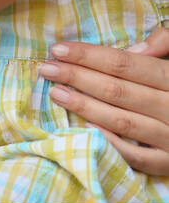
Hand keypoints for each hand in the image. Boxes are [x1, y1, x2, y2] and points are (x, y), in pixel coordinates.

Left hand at [40, 26, 168, 175]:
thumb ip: (167, 43)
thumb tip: (136, 48)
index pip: (125, 64)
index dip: (89, 55)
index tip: (58, 49)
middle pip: (117, 90)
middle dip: (77, 77)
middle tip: (46, 68)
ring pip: (123, 121)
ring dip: (85, 106)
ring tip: (55, 93)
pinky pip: (139, 158)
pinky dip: (112, 144)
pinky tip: (86, 129)